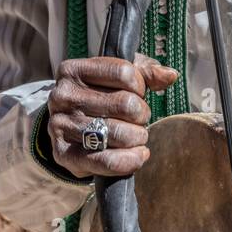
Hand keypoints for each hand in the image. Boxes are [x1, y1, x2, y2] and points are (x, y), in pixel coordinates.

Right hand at [46, 54, 177, 176]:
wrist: (66, 129)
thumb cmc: (98, 97)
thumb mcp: (117, 78)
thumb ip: (145, 73)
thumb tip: (170, 75)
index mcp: (74, 70)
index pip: (124, 73)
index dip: (140, 85)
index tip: (137, 93)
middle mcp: (62, 96)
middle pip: (126, 104)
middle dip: (141, 114)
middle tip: (137, 119)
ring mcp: (61, 126)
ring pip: (120, 133)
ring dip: (138, 137)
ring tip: (135, 136)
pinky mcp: (64, 155)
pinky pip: (108, 161)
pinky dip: (131, 160)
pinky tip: (138, 155)